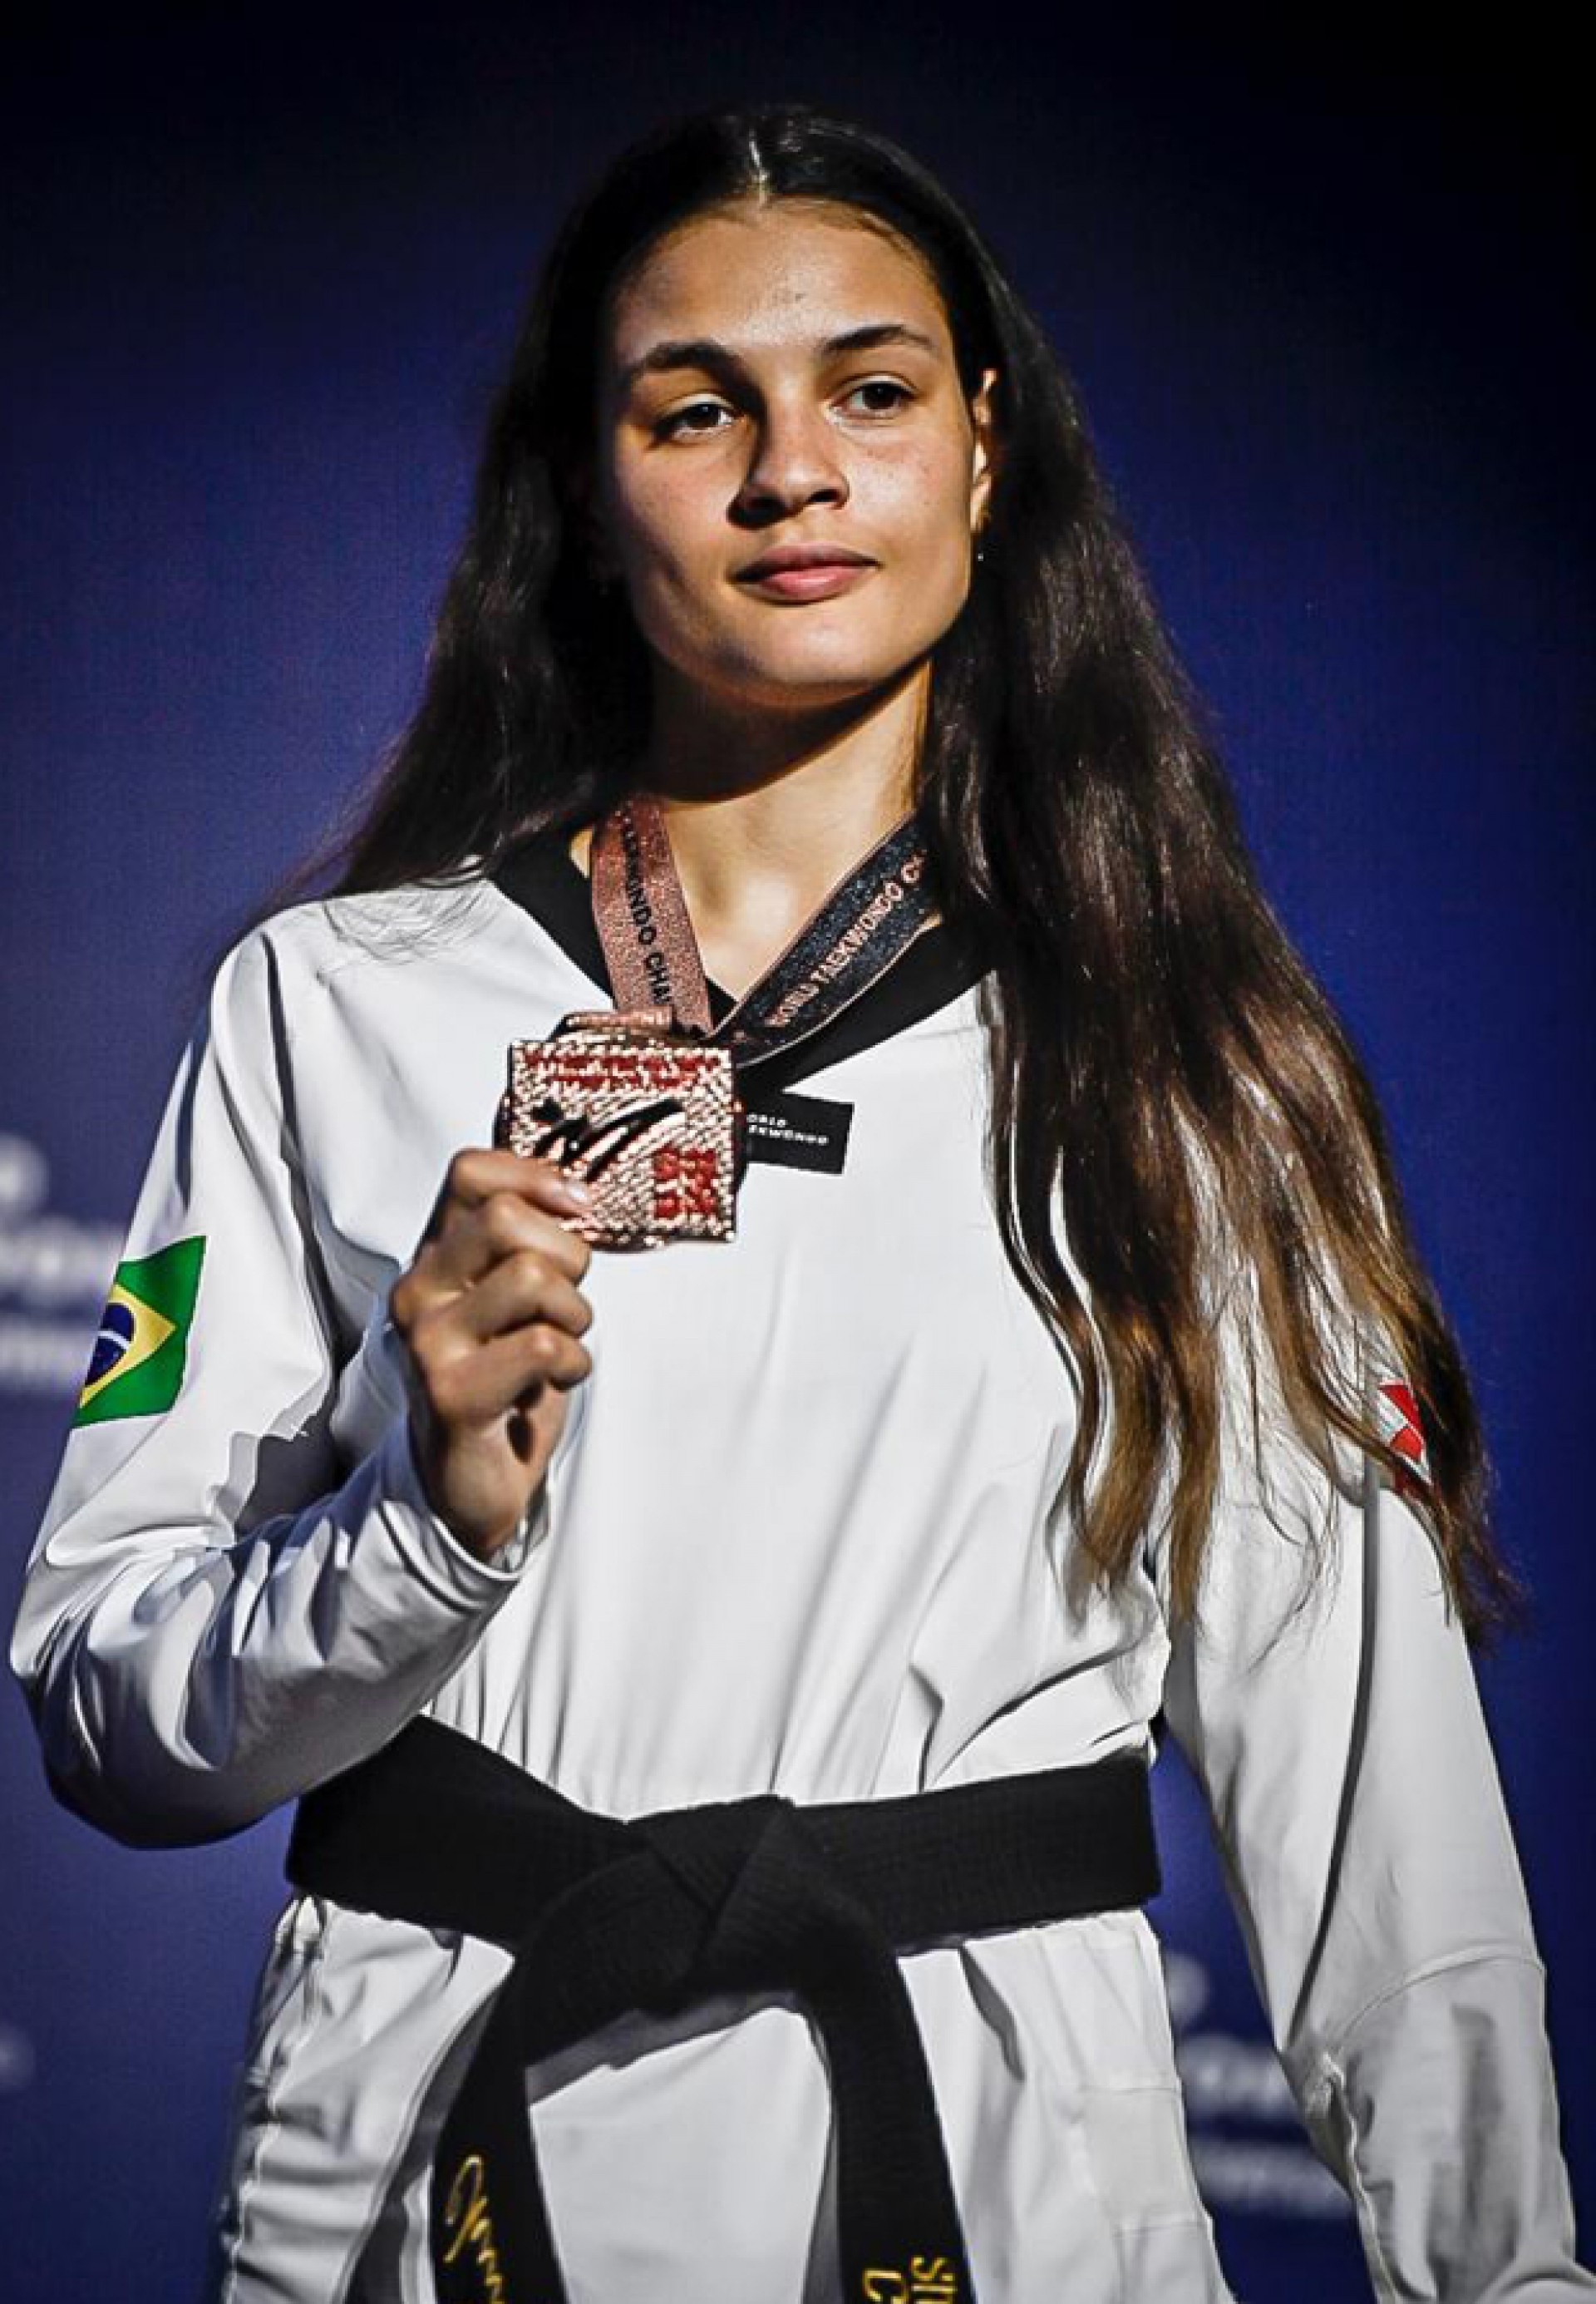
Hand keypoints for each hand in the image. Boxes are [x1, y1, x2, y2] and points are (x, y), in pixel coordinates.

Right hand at [389, 1149, 594, 1562]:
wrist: (467, 1481)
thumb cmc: (502, 1379)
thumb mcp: (511, 1299)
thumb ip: (529, 1244)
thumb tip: (578, 1190)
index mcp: (434, 1257)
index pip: (470, 1172)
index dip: (536, 1177)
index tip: (577, 1208)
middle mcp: (418, 1290)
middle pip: (505, 1217)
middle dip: (566, 1254)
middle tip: (567, 1299)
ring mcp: (429, 1341)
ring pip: (531, 1278)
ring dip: (574, 1315)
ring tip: (558, 1347)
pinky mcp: (451, 1392)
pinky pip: (543, 1344)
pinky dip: (572, 1362)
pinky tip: (554, 1381)